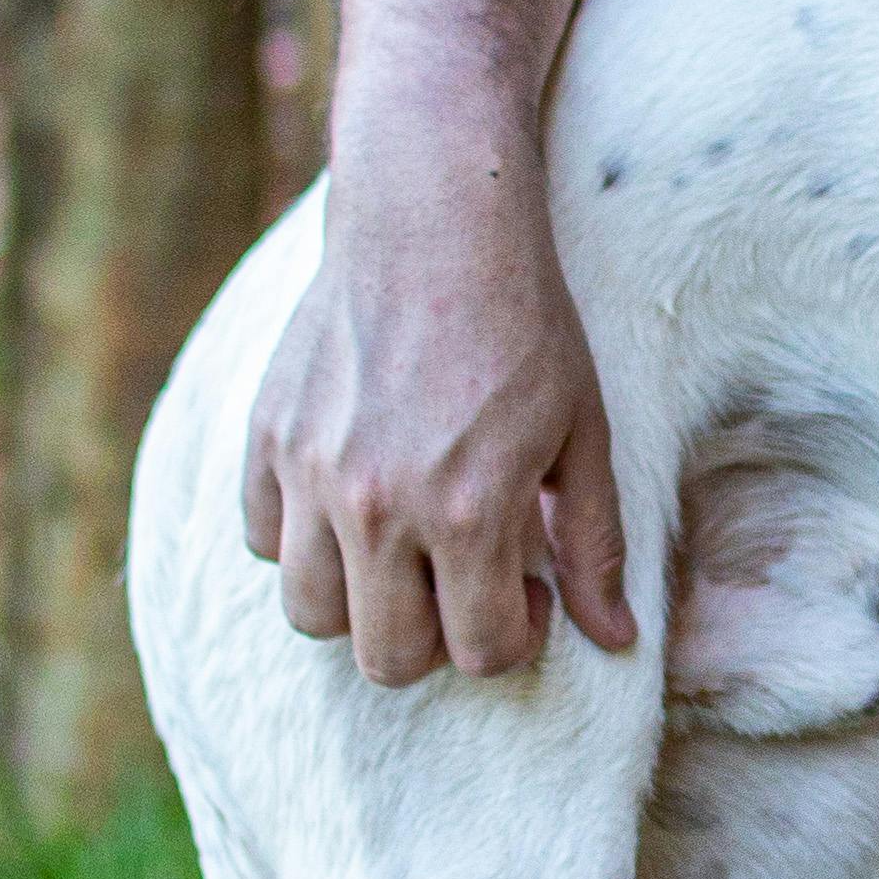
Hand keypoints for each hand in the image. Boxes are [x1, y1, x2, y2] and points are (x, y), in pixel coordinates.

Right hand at [241, 140, 633, 684]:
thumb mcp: (582, 434)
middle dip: (436, 637)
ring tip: (404, 548)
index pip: (478, 651)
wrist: (434, 221)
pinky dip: (302, 540)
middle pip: (386, 657)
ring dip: (361, 601)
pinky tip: (351, 499)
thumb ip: (594, 544)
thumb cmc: (525, 326)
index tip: (527, 587)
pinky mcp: (266, 437)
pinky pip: (262, 541)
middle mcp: (379, 506)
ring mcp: (311, 473)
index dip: (514, 633)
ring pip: (311, 613)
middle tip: (466, 575)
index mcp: (469, 512)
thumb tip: (616, 638)